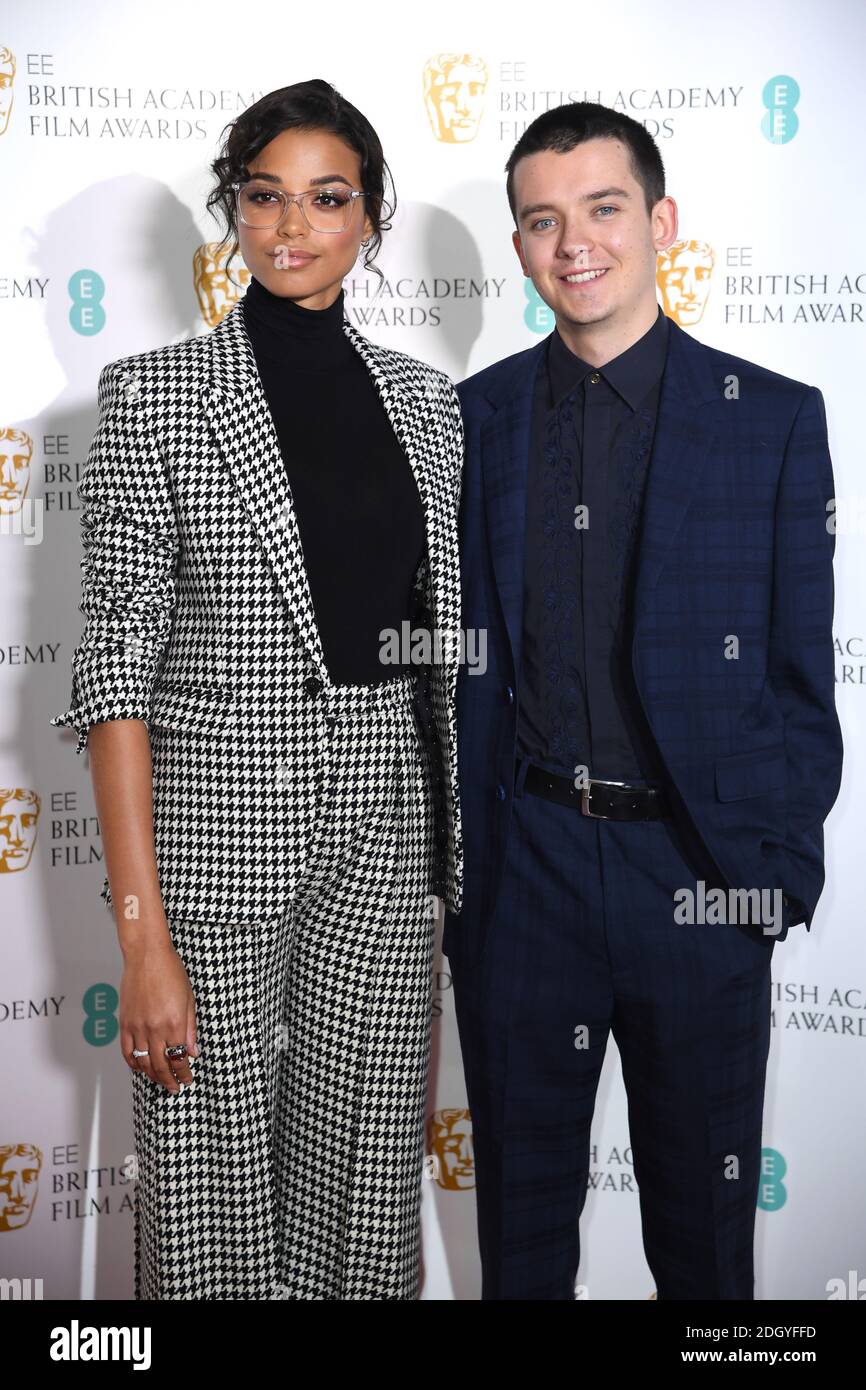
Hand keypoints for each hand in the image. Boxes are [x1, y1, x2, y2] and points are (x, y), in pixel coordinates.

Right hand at [120, 936, 198, 1092]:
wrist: (147, 955)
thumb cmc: (171, 971)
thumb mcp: (189, 999)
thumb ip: (191, 1028)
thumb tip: (193, 1052)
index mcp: (175, 1023)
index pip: (179, 1059)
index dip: (184, 1073)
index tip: (187, 1080)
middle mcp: (155, 1028)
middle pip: (161, 1065)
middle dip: (169, 1080)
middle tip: (175, 1087)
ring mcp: (138, 1027)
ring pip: (143, 1062)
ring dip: (152, 1075)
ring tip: (160, 1080)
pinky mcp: (125, 1023)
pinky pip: (127, 1051)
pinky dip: (133, 1063)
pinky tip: (140, 1068)